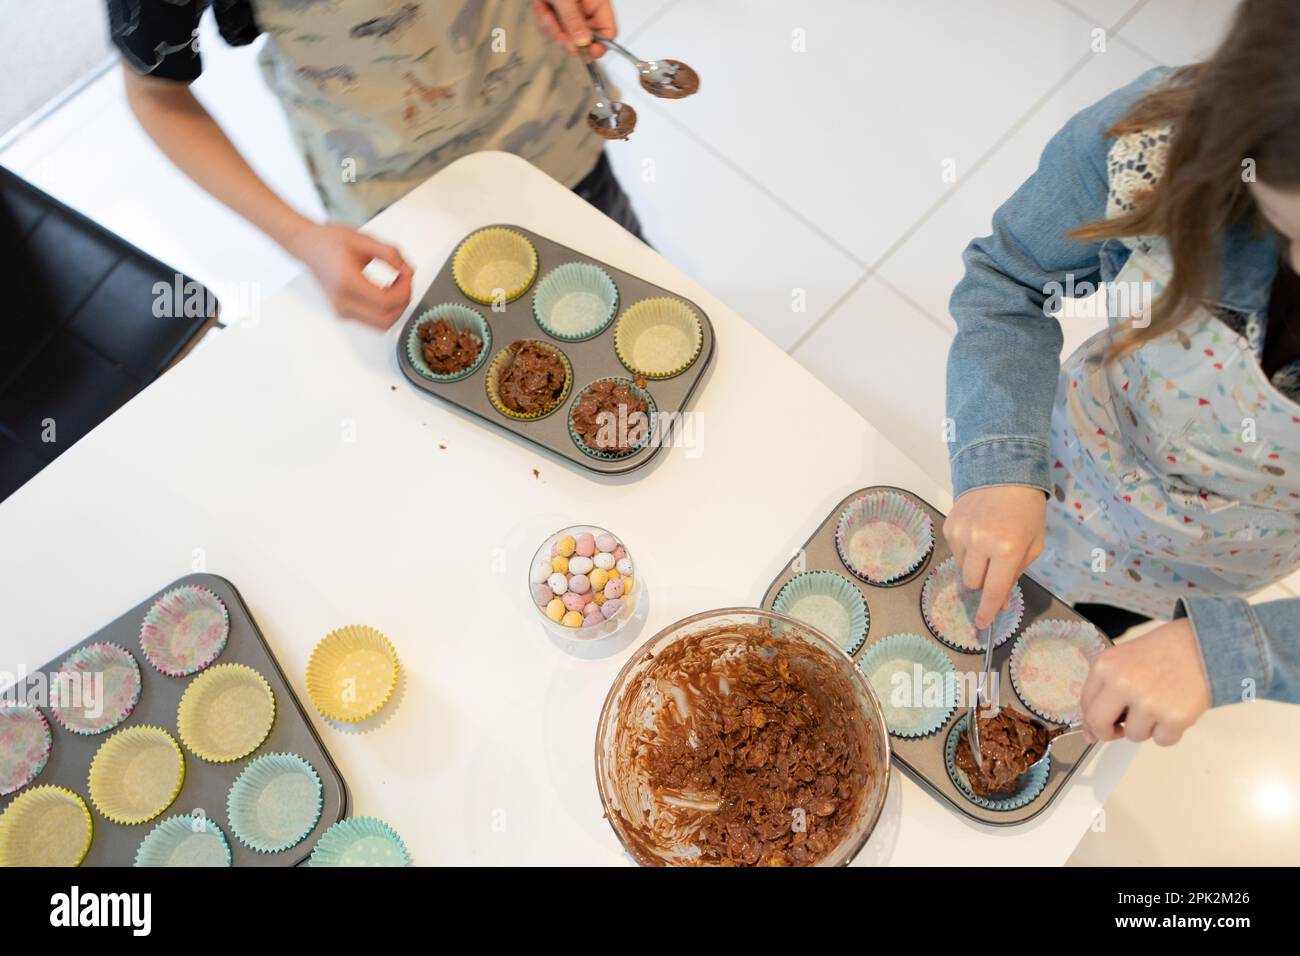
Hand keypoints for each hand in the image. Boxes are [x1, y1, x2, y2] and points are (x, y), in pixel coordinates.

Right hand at [287, 223, 412, 328]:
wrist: (308, 246)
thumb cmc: (332, 240)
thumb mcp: (365, 239)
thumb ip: (391, 254)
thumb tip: (410, 272)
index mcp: (347, 282)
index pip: (386, 302)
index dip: (405, 291)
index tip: (407, 275)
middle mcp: (342, 301)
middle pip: (386, 319)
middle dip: (403, 302)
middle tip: (404, 281)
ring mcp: (341, 310)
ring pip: (382, 324)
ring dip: (396, 309)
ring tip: (395, 286)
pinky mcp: (343, 313)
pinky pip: (373, 321)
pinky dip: (386, 310)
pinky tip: (385, 291)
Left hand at [533, 0, 615, 58]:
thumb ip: (574, 20)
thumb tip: (584, 43)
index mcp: (598, 4)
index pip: (608, 33)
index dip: (599, 46)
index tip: (587, 53)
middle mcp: (587, 10)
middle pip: (584, 40)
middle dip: (567, 39)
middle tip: (558, 34)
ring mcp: (571, 13)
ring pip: (565, 37)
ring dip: (551, 28)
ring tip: (545, 11)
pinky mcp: (556, 14)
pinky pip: (551, 29)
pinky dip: (543, 21)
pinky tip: (541, 7)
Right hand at [942, 486, 1046, 628]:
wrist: (1003, 470)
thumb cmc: (1026, 510)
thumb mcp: (1033, 544)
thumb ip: (1016, 572)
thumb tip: (999, 599)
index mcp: (1007, 549)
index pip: (993, 590)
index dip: (988, 611)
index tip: (982, 625)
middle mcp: (980, 543)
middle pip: (972, 583)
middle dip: (983, 583)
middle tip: (994, 569)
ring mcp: (961, 533)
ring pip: (961, 568)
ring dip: (974, 566)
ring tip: (987, 545)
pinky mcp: (949, 526)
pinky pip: (955, 551)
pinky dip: (966, 550)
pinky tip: (977, 533)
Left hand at [1081, 619, 1210, 745]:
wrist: (1203, 646)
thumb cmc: (1163, 652)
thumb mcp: (1124, 660)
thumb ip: (1104, 691)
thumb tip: (1089, 734)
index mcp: (1106, 666)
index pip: (1085, 704)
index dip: (1093, 718)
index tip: (1101, 723)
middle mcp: (1123, 684)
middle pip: (1099, 724)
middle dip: (1108, 732)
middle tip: (1121, 728)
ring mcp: (1148, 702)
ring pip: (1134, 736)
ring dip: (1146, 727)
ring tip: (1160, 705)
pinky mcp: (1174, 718)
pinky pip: (1162, 740)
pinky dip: (1169, 732)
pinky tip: (1175, 709)